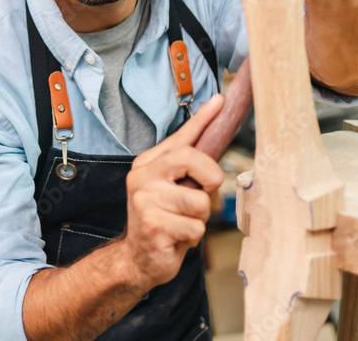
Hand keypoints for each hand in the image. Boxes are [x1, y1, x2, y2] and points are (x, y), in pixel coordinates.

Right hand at [117, 94, 225, 288]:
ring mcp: (145, 200)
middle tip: (199, 196)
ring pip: (199, 201)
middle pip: (193, 159)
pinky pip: (195, 227)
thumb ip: (191, 167)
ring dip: (198, 218)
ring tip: (182, 223)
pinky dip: (192, 237)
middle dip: (209, 180)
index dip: (203, 119)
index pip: (181, 137)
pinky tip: (176, 238)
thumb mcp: (174, 188)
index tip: (220, 100)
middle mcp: (142, 176)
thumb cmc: (164, 220)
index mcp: (149, 163)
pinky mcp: (153, 225)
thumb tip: (213, 133)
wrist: (137, 258)